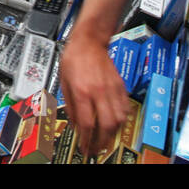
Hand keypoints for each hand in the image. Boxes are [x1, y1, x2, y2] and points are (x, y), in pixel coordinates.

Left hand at [59, 28, 132, 155]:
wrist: (89, 40)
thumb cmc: (74, 57)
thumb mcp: (63, 82)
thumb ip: (69, 105)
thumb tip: (75, 123)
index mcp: (82, 91)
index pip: (87, 123)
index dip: (87, 140)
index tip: (84, 147)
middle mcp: (99, 91)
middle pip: (107, 125)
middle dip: (102, 142)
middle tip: (96, 148)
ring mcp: (112, 89)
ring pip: (119, 119)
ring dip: (114, 133)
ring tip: (106, 138)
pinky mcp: (120, 85)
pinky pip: (125, 108)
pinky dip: (122, 119)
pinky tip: (115, 123)